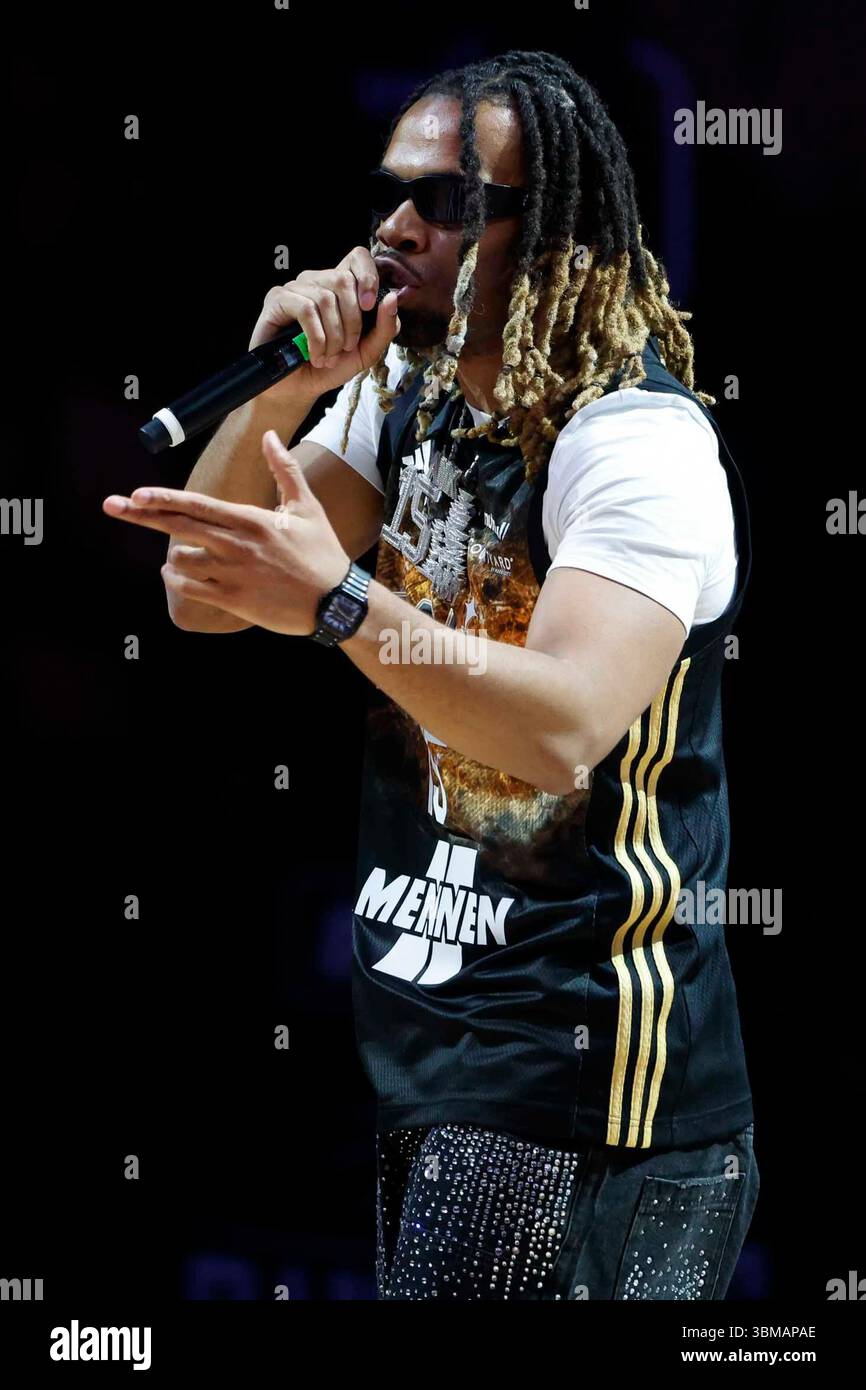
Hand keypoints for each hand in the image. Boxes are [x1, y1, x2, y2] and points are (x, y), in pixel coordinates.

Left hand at [102, 431, 351, 635]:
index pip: (197, 505)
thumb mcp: (307, 507)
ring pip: (182, 561)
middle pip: (179, 528)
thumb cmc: (322, 553)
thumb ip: (284, 469)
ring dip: (171, 557)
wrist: (336, 602)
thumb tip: (271, 435)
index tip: (135, 494)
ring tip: (173, 557)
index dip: (163, 499)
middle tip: (112, 506)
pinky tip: (176, 576)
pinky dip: (177, 582)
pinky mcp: (234, 602)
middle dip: (141, 516)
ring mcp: (233, 575)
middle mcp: (237, 546)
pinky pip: (191, 590)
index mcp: (251, 520)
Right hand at [249, 246, 401, 406]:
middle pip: (344, 279)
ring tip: (329, 357)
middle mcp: (317, 281)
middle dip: (353, 321)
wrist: (299, 388)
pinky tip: (315, 355)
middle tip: (347, 347)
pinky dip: (316, 338)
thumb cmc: (331, 366)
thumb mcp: (367, 351)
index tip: (369, 307)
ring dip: (333, 336)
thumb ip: (384, 327)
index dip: (368, 276)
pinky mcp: (278, 299)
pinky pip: (306, 309)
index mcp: (339, 286)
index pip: (357, 257)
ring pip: (326, 298)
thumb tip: (392, 298)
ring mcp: (296, 287)